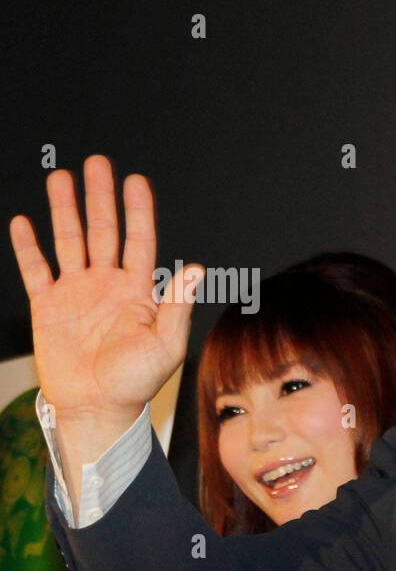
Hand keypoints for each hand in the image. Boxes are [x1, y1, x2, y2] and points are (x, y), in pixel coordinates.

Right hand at [9, 154, 201, 423]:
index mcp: (138, 292)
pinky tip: (25, 222)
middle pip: (103, 231)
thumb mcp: (166, 345)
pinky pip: (36, 269)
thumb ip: (177, 304)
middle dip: (100, 197)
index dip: (137, 211)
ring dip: (64, 210)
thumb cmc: (136, 382)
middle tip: (97, 163)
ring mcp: (76, 292)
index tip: (136, 181)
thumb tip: (196, 268)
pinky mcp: (48, 305)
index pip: (139, 241)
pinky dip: (29, 247)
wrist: (97, 407)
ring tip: (60, 177)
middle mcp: (107, 285)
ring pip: (69, 241)